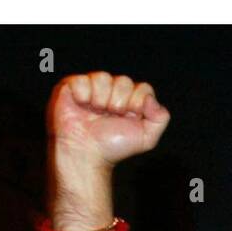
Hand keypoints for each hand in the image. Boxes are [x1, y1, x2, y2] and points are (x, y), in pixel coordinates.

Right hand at [48, 71, 169, 167]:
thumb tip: (151, 97)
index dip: (137, 102)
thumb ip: (160, 118)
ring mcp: (93, 87)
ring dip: (101, 100)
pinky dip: (83, 96)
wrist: (86, 153)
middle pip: (124, 81)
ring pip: (103, 77)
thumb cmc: (113, 146)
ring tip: (95, 113)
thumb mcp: (147, 138)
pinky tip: (81, 107)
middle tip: (110, 116)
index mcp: (131, 101)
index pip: (143, 88)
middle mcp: (113, 92)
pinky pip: (82, 80)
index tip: (129, 117)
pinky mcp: (72, 86)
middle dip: (120, 103)